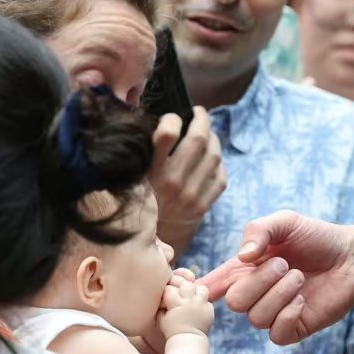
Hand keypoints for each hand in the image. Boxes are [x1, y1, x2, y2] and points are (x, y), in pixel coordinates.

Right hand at [149, 106, 226, 255]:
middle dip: (202, 119)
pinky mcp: (203, 207)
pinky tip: (211, 158)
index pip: (168, 133)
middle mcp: (172, 183)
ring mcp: (190, 196)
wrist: (145, 240)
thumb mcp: (132, 176)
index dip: (173, 118)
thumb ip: (143, 151)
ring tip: (206, 133)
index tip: (173, 117)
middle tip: (198, 113)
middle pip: (198, 140)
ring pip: (214, 155)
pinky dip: (218, 163)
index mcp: (151, 172)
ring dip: (213, 138)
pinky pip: (220, 176)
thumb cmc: (137, 200)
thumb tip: (160, 119)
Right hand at [157, 274, 213, 339]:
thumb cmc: (172, 331)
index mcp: (176, 303)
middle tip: (181, 295)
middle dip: (182, 287)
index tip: (168, 297)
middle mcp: (189, 302)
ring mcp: (200, 305)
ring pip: (201, 288)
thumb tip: (162, 298)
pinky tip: (198, 308)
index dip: (168, 291)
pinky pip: (208, 301)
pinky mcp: (209, 311)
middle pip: (186, 284)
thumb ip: (161, 307)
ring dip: (196, 292)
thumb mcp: (161, 319)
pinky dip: (203, 303)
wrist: (187, 342)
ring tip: (192, 298)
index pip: (170, 289)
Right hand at [199, 211, 353, 345]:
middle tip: (285, 264)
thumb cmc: (316, 237)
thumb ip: (258, 230)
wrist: (351, 257)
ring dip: (280, 294)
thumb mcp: (285, 221)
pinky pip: (276, 333)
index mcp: (245, 268)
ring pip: (255, 318)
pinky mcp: (292, 328)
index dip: (200, 288)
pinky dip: (289, 314)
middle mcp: (255, 292)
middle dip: (260, 281)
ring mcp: (273, 312)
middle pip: (234, 302)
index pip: (212, 284)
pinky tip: (303, 299)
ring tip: (300, 277)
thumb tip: (242, 256)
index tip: (199, 286)